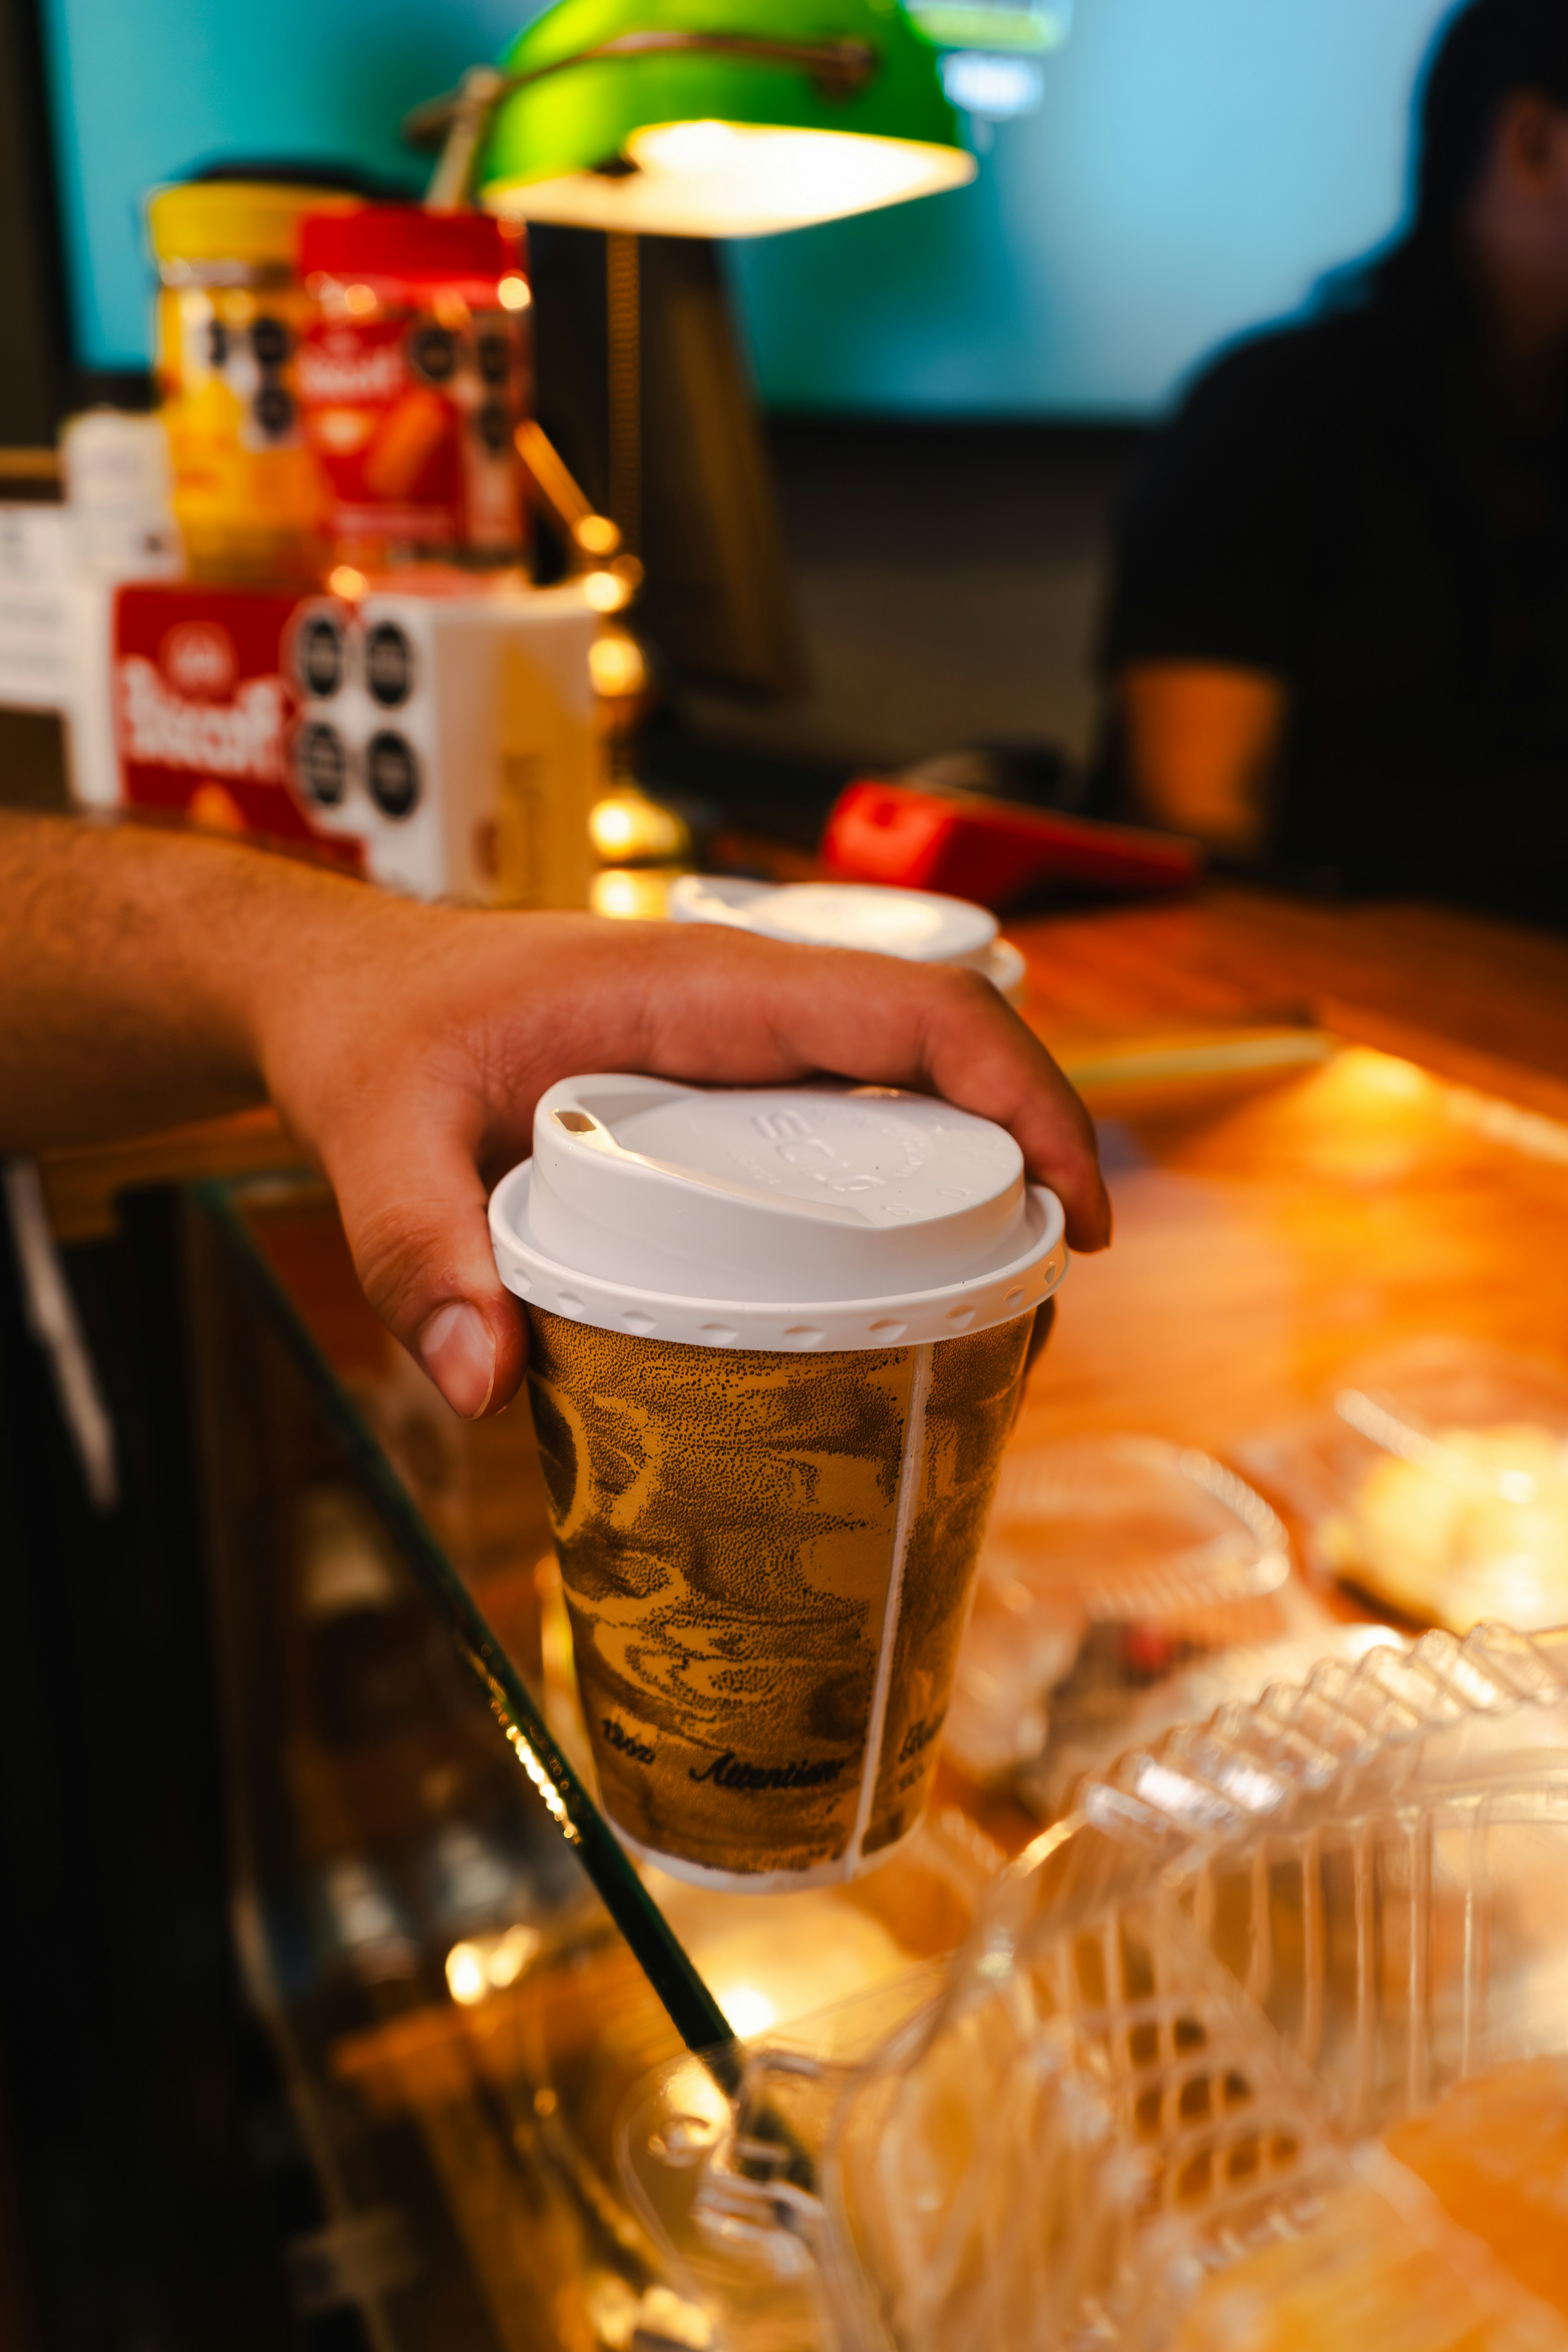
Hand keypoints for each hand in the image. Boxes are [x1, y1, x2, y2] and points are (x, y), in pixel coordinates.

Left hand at [254, 899, 1109, 1417]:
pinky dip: (902, 1175)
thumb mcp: (376, 1136)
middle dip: (1031, 1145)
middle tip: (1052, 1284)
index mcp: (698, 989)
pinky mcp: (719, 1080)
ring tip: (1000, 1293)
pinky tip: (898, 1272)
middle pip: (944, 1045)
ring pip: (908, 1077)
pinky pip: (847, 1109)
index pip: (913, 1014)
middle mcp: (740, 1003)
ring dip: (976, 1162)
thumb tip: (485, 1380)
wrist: (350, 989)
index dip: (1024, 1096)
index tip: (1073, 1207)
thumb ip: (415, 1252)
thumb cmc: (377, 1033)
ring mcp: (736, 1039)